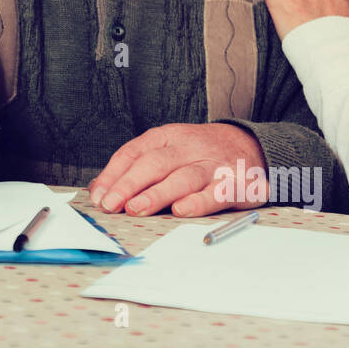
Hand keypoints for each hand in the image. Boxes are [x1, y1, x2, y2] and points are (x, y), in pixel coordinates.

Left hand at [88, 122, 268, 216]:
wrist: (249, 145)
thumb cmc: (198, 153)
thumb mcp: (166, 149)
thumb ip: (133, 168)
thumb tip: (99, 191)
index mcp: (167, 137)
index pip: (134, 152)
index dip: (114, 174)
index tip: (99, 196)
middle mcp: (188, 148)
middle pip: (156, 163)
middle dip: (131, 184)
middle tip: (114, 204)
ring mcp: (212, 164)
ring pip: (183, 178)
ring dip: (159, 194)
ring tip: (139, 208)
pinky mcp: (235, 183)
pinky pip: (216, 193)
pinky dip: (200, 202)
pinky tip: (183, 210)